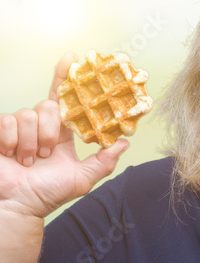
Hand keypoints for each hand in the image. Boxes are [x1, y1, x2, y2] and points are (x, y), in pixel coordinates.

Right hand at [0, 52, 128, 219]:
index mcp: (60, 132)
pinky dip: (10, 142)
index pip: (63, 98)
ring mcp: (17, 127)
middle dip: (48, 133)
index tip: (71, 57)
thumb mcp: (82, 178)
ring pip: (27, 115)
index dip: (65, 76)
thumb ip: (104, 161)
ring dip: (28, 142)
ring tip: (27, 161)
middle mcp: (39, 125)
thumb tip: (125, 143)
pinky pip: (6, 122)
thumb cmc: (48, 193)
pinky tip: (10, 155)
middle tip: (44, 155)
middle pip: (47, 106)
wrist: (19, 205)